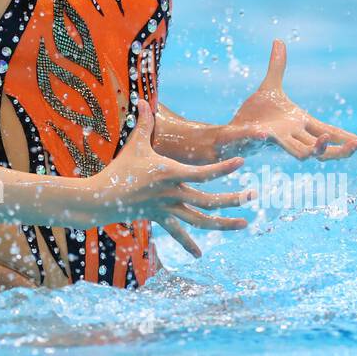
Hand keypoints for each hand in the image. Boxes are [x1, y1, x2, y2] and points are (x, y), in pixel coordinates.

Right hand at [91, 101, 254, 257]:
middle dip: (233, 199)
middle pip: (208, 201)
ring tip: (245, 224)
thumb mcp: (134, 145)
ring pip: (200, 220)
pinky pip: (178, 233)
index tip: (241, 163)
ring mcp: (168, 209)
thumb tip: (142, 100)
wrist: (102, 199)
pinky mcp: (161, 219)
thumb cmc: (120, 169)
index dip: (223, 169)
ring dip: (224, 223)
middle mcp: (172, 194)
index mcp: (169, 174)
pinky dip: (188, 243)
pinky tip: (199, 255)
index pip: (202, 173)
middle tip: (254, 196)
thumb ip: (143, 123)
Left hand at [227, 40, 356, 160]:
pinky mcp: (256, 139)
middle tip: (355, 147)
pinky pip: (259, 141)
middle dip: (339, 149)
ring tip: (321, 141)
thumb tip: (279, 41)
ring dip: (311, 149)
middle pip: (322, 149)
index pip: (332, 133)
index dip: (352, 140)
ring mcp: (276, 140)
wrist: (232, 129)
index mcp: (301, 123)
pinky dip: (259, 137)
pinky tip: (262, 134)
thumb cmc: (256, 113)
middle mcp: (293, 135)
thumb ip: (277, 66)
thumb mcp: (270, 86)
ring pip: (299, 153)